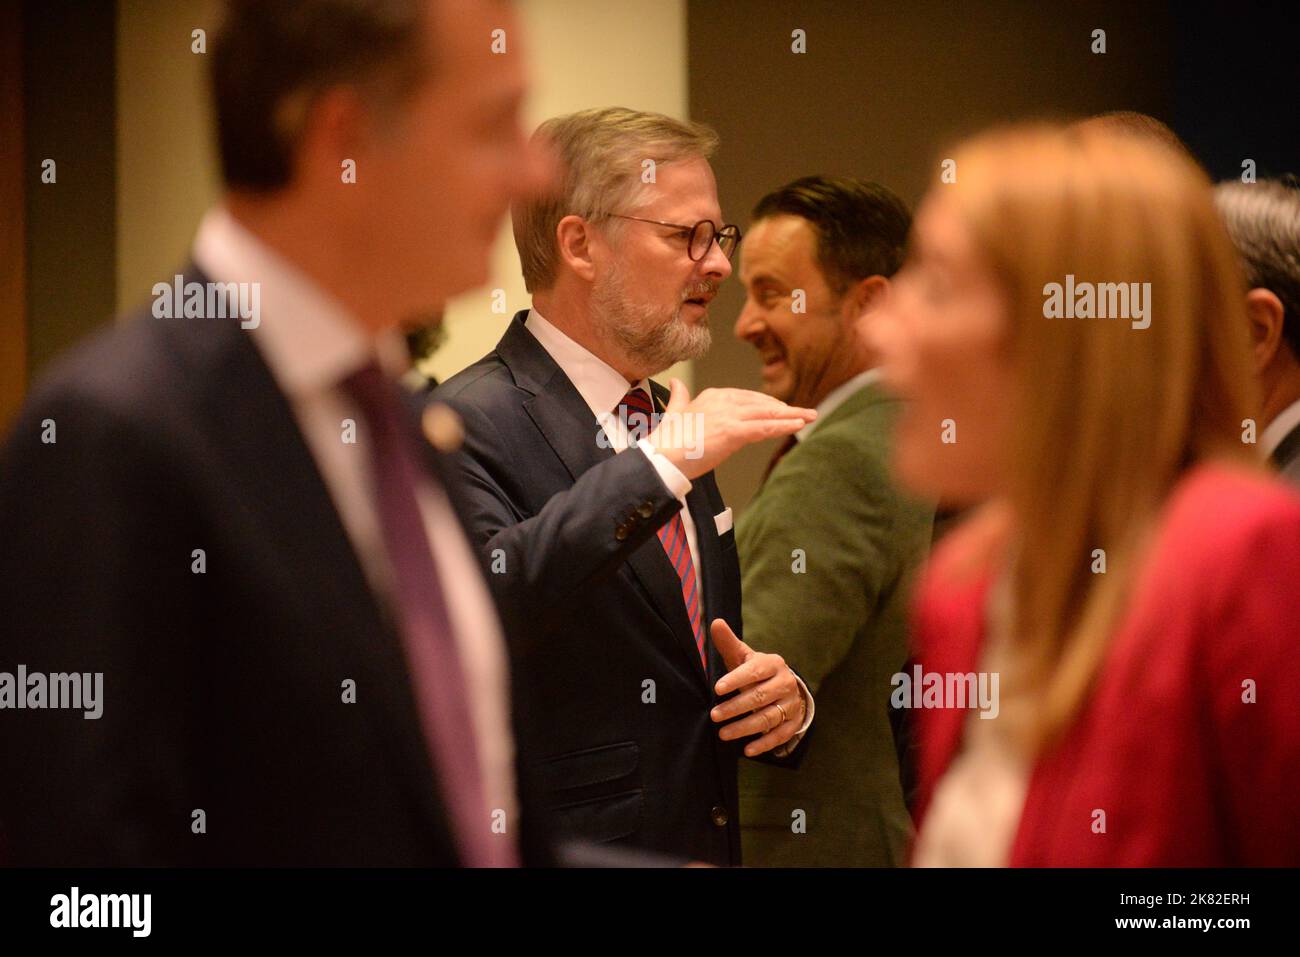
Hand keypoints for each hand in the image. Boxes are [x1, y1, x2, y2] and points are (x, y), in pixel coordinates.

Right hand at [646, 379, 815, 480]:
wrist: (660, 458)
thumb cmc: (666, 441)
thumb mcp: (674, 413)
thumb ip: (679, 397)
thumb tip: (675, 382)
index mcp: (712, 396)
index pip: (747, 397)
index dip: (767, 404)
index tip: (782, 409)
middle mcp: (723, 401)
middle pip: (762, 404)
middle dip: (785, 409)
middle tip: (805, 413)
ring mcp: (729, 416)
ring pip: (767, 414)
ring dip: (792, 416)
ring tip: (810, 417)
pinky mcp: (732, 432)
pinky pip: (764, 428)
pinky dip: (783, 426)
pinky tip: (798, 426)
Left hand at [708, 618, 806, 756]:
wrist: (784, 687)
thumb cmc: (756, 671)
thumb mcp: (744, 657)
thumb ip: (729, 643)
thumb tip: (715, 622)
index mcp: (773, 664)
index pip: (755, 671)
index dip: (736, 679)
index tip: (718, 689)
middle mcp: (786, 683)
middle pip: (760, 697)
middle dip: (736, 707)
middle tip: (715, 715)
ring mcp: (791, 704)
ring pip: (769, 717)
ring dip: (745, 727)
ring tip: (723, 734)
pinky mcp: (793, 722)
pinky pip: (780, 735)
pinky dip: (764, 743)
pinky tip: (747, 750)